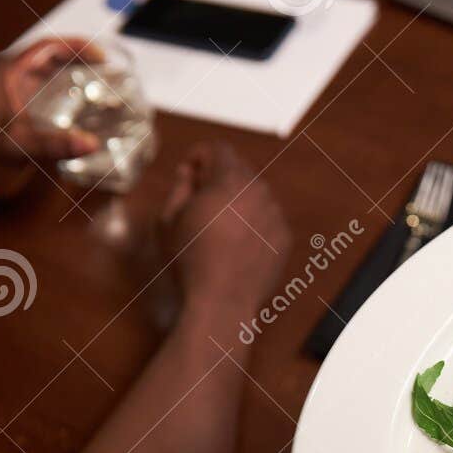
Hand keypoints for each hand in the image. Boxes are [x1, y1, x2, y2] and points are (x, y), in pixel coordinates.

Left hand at [0, 37, 104, 204]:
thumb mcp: (19, 148)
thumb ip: (54, 144)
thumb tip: (91, 143)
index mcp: (6, 73)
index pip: (45, 48)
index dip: (75, 47)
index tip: (101, 56)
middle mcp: (8, 74)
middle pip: (50, 56)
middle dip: (80, 60)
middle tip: (108, 71)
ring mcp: (11, 88)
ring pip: (48, 70)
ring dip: (74, 74)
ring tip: (102, 84)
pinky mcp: (16, 103)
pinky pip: (45, 87)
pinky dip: (66, 90)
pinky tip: (84, 103)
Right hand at [158, 141, 291, 320]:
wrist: (221, 302)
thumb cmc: (189, 259)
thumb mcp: (169, 220)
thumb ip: (180, 187)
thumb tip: (189, 172)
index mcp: (229, 180)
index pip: (218, 150)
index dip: (199, 156)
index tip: (188, 173)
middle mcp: (259, 191)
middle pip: (239, 170)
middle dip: (218, 177)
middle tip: (199, 200)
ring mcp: (275, 215)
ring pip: (255, 194)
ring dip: (237, 200)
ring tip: (218, 226)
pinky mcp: (283, 238)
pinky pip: (267, 219)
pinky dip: (253, 223)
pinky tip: (236, 245)